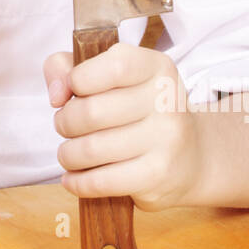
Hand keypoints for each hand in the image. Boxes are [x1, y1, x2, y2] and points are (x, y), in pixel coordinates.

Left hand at [43, 42, 202, 211]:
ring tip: (70, 153)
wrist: (192, 157)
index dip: (79, 78)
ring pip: (90, 149)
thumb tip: (56, 94)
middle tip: (66, 127)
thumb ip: (68, 68)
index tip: (72, 90)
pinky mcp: (157, 176)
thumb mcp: (111, 77)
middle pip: (91, 112)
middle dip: (64, 122)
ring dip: (67, 154)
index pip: (113, 66)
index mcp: (156, 68)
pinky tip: (74, 178)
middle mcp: (166, 101)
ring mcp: (166, 140)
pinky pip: (101, 181)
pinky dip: (77, 182)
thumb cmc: (137, 110)